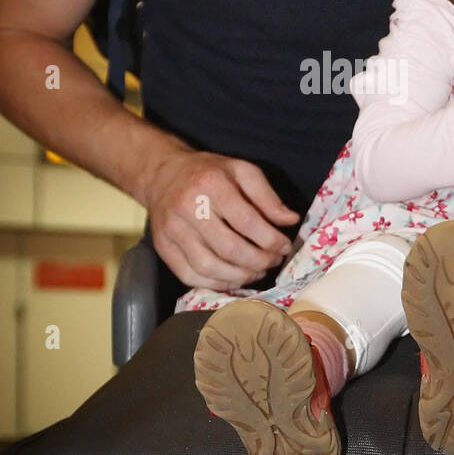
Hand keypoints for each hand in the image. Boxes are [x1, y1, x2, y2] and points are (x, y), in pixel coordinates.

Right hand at [143, 147, 300, 288]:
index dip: (271, 240)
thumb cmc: (209, 172)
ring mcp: (172, 231)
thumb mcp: (242, 171)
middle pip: (229, 248)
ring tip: (257, 272)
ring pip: (209, 267)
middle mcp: (188, 208)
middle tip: (273, 262)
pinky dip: (215, 283)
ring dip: (239, 276)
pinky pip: (190, 276)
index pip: (247, 221)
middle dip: (258, 261)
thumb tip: (290, 220)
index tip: (284, 246)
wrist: (163, 175)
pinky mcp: (163, 248)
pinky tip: (233, 277)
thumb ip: (267, 196)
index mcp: (211, 185)